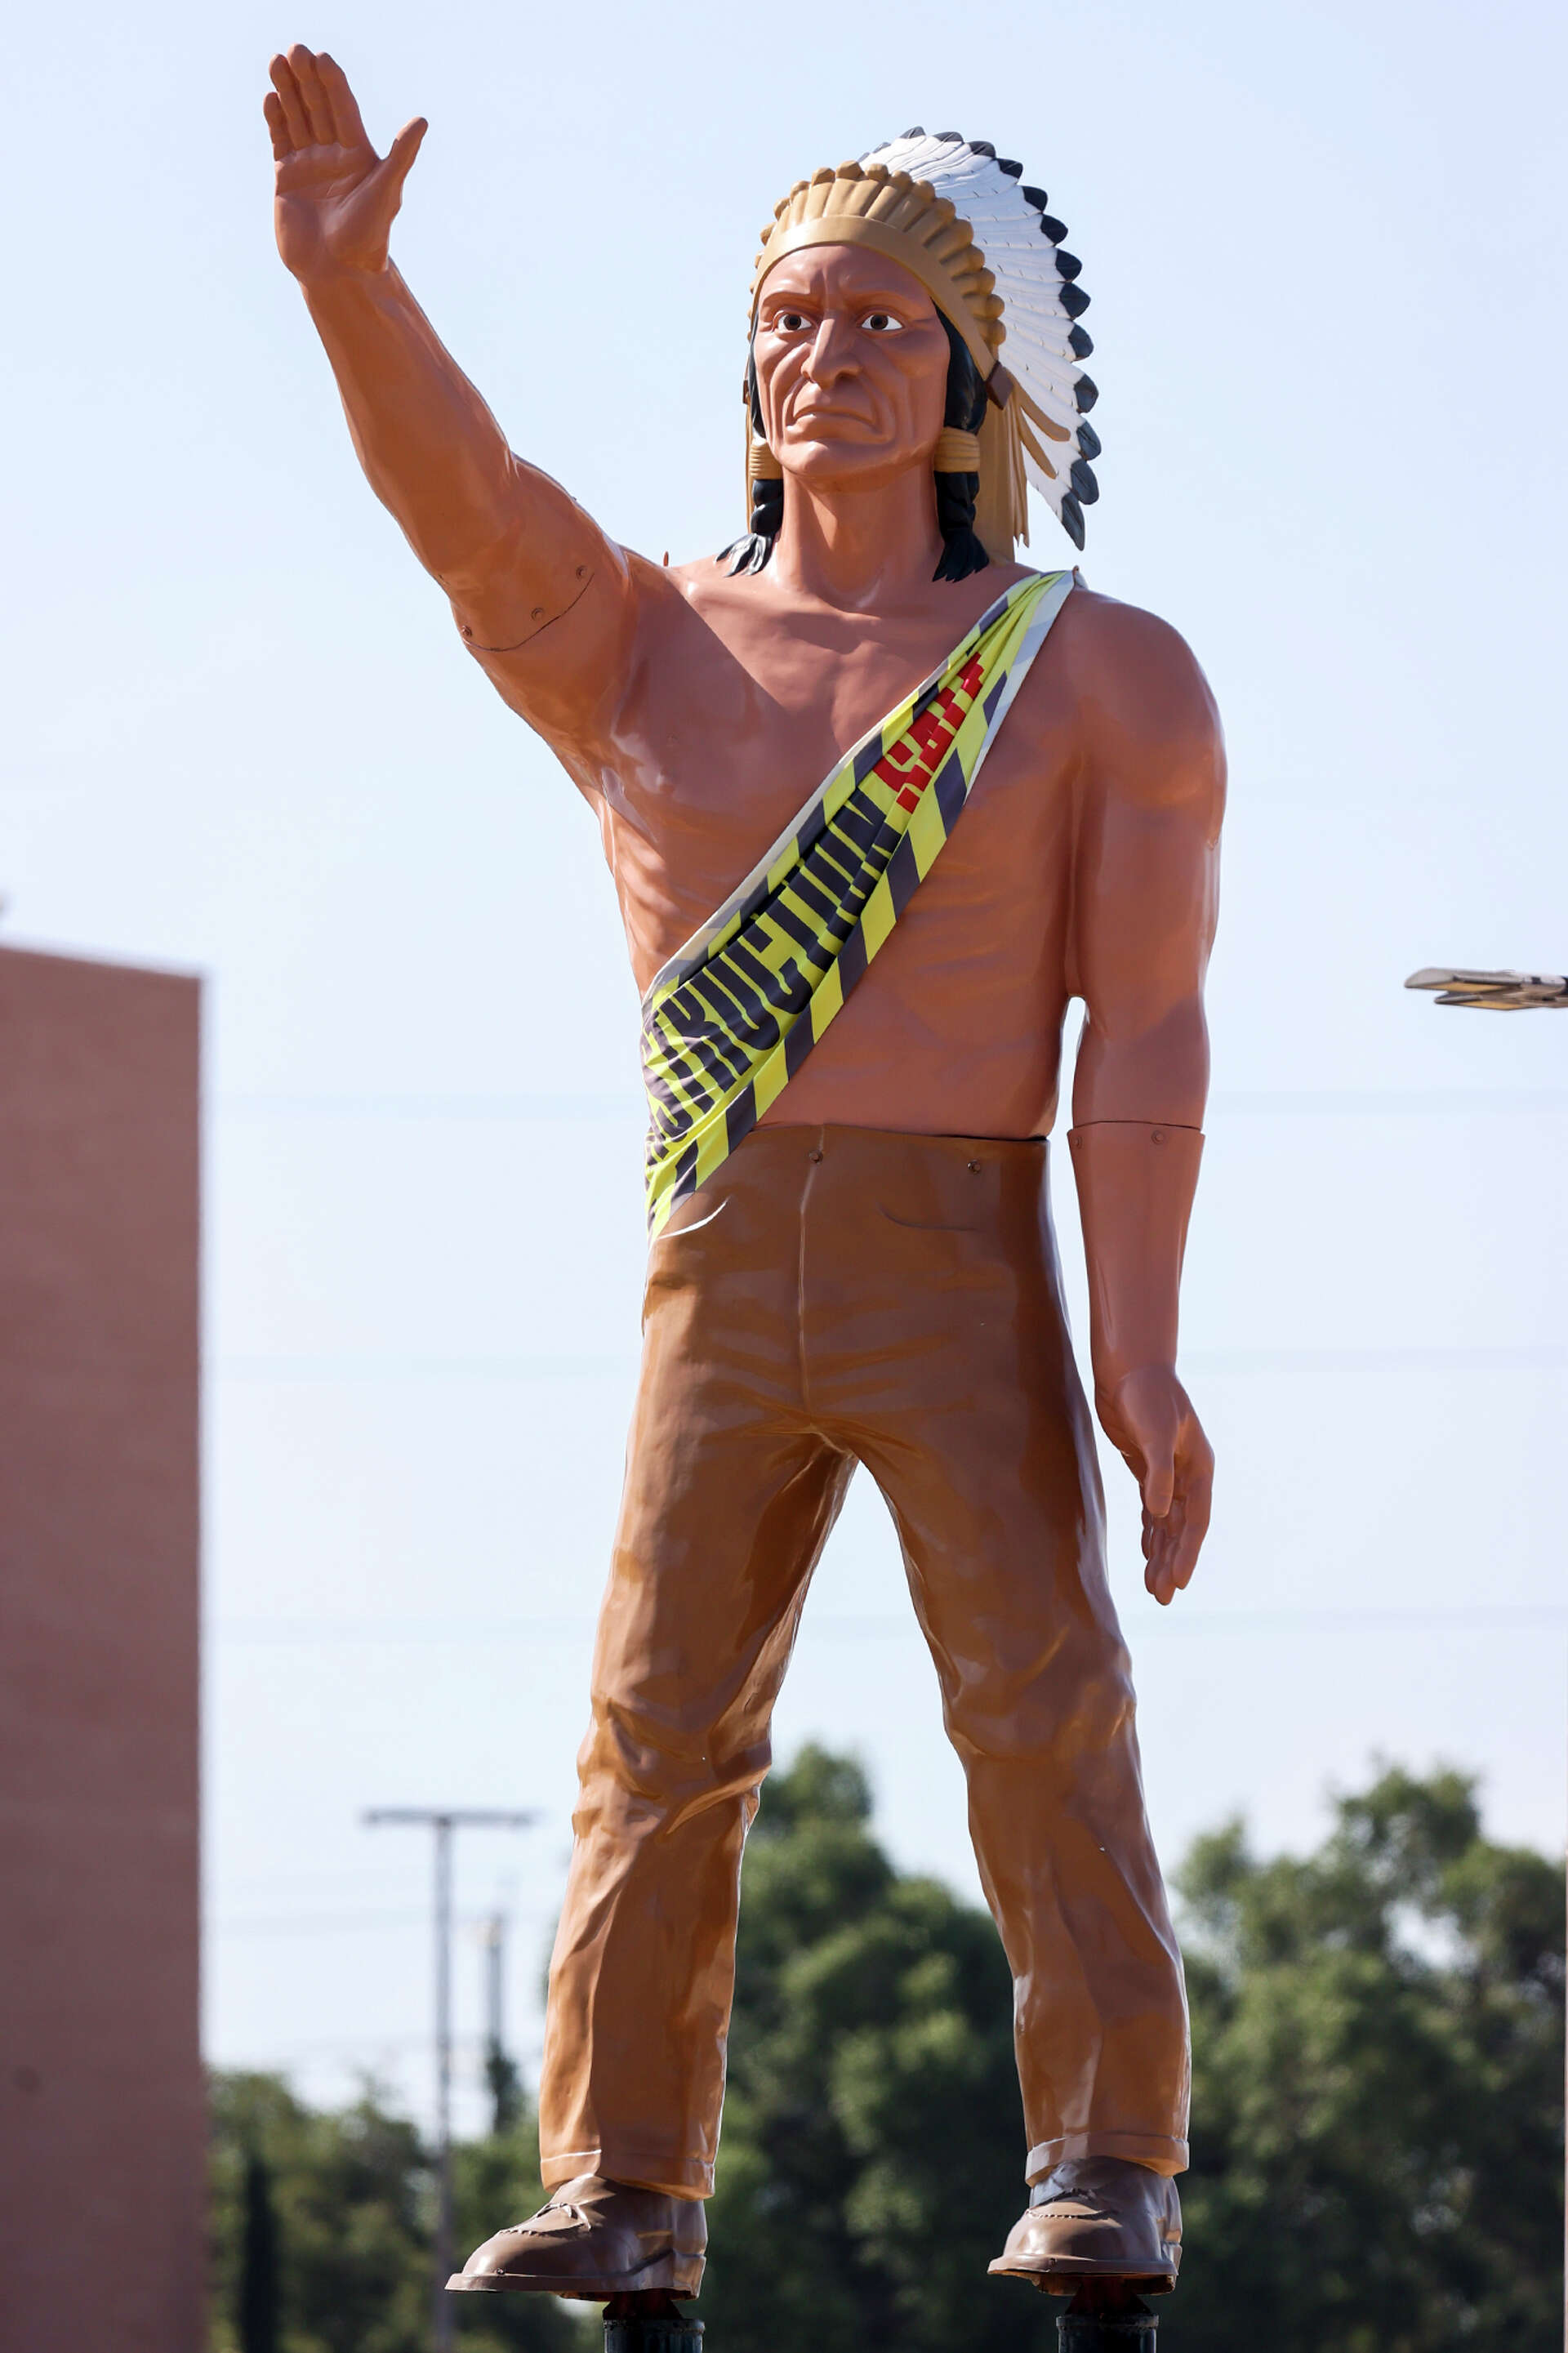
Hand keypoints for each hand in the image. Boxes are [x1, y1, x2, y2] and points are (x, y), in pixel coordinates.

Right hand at [264, 46, 425, 282]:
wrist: (337, 273)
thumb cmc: (367, 238)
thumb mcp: (387, 191)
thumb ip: (401, 155)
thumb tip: (423, 120)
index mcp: (359, 155)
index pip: (344, 109)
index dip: (333, 83)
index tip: (322, 59)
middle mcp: (334, 155)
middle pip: (318, 107)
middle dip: (307, 79)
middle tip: (295, 50)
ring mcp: (309, 165)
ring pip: (297, 118)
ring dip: (288, 91)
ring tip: (277, 62)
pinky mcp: (287, 178)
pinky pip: (280, 141)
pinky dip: (275, 119)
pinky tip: (270, 97)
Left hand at [1095, 1364, 1212, 1605]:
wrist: (1129, 1369)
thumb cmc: (1146, 1395)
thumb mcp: (1154, 1432)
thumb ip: (1159, 1472)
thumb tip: (1160, 1514)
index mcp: (1199, 1468)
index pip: (1196, 1520)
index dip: (1187, 1552)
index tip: (1178, 1582)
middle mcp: (1187, 1475)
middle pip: (1183, 1529)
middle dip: (1173, 1563)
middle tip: (1163, 1598)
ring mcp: (1168, 1474)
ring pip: (1167, 1524)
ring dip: (1161, 1554)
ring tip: (1154, 1588)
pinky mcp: (1146, 1469)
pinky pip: (1152, 1511)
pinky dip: (1150, 1533)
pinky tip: (1145, 1553)